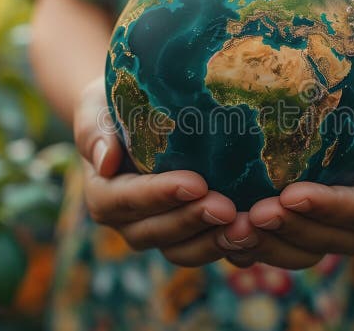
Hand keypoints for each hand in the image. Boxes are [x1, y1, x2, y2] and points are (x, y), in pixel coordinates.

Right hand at [74, 76, 236, 265]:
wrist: (141, 112)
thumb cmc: (116, 104)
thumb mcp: (97, 107)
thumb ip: (95, 130)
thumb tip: (105, 160)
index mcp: (103, 193)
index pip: (125, 201)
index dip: (159, 196)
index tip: (195, 183)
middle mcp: (128, 221)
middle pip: (155, 233)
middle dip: (192, 222)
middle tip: (228, 208)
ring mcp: (160, 231)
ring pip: (182, 250)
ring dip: (215, 243)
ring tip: (248, 227)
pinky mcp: (189, 235)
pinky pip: (207, 250)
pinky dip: (232, 250)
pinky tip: (258, 238)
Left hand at [219, 70, 353, 268]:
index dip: (328, 208)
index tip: (292, 193)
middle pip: (328, 241)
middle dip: (289, 230)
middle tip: (253, 214)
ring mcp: (327, 232)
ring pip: (300, 253)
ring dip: (265, 246)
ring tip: (231, 229)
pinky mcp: (299, 229)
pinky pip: (277, 249)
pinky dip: (252, 248)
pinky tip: (222, 236)